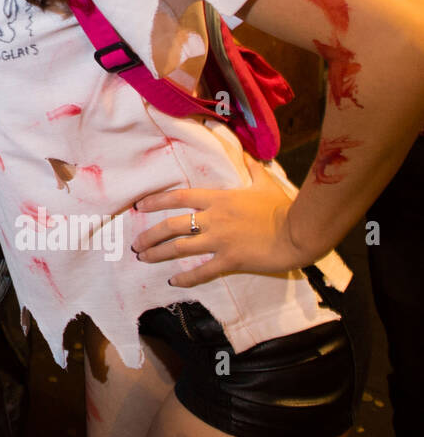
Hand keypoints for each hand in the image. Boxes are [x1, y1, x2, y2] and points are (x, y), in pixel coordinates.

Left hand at [130, 163, 310, 287]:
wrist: (299, 232)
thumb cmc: (283, 207)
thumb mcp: (264, 182)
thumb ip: (252, 168)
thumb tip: (249, 154)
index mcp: (218, 199)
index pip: (178, 197)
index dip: (155, 201)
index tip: (138, 206)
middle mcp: (213, 219)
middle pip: (171, 226)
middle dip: (149, 236)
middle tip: (136, 243)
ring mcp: (220, 240)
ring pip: (179, 248)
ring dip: (158, 254)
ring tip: (144, 259)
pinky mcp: (230, 260)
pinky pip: (202, 271)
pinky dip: (185, 278)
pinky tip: (172, 281)